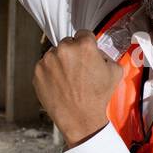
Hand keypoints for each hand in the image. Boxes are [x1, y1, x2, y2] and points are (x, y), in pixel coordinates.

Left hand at [33, 31, 124, 147]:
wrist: (80, 118)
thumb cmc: (98, 97)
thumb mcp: (115, 72)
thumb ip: (106, 56)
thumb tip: (99, 53)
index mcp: (84, 46)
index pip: (84, 34)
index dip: (87, 44)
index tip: (86, 54)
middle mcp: (64, 49)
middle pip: (68, 43)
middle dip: (73, 53)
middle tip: (78, 70)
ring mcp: (48, 60)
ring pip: (54, 54)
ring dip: (60, 62)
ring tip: (69, 80)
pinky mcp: (37, 72)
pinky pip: (44, 66)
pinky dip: (50, 73)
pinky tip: (60, 85)